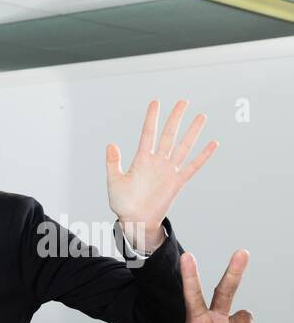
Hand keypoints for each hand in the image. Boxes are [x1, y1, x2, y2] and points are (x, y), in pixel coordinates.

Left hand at [107, 99, 216, 252]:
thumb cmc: (123, 203)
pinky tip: (213, 143)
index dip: (151, 118)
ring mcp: (168, 171)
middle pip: (168, 135)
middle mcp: (157, 162)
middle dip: (175, 118)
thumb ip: (113, 162)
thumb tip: (110, 144)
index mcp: (141, 160)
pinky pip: (193, 166)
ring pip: (183, 146)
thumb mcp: (114, 181)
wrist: (135, 221)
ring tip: (201, 116)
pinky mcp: (177, 182)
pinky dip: (203, 156)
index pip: (148, 134)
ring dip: (192, 132)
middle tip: (183, 101)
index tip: (155, 102)